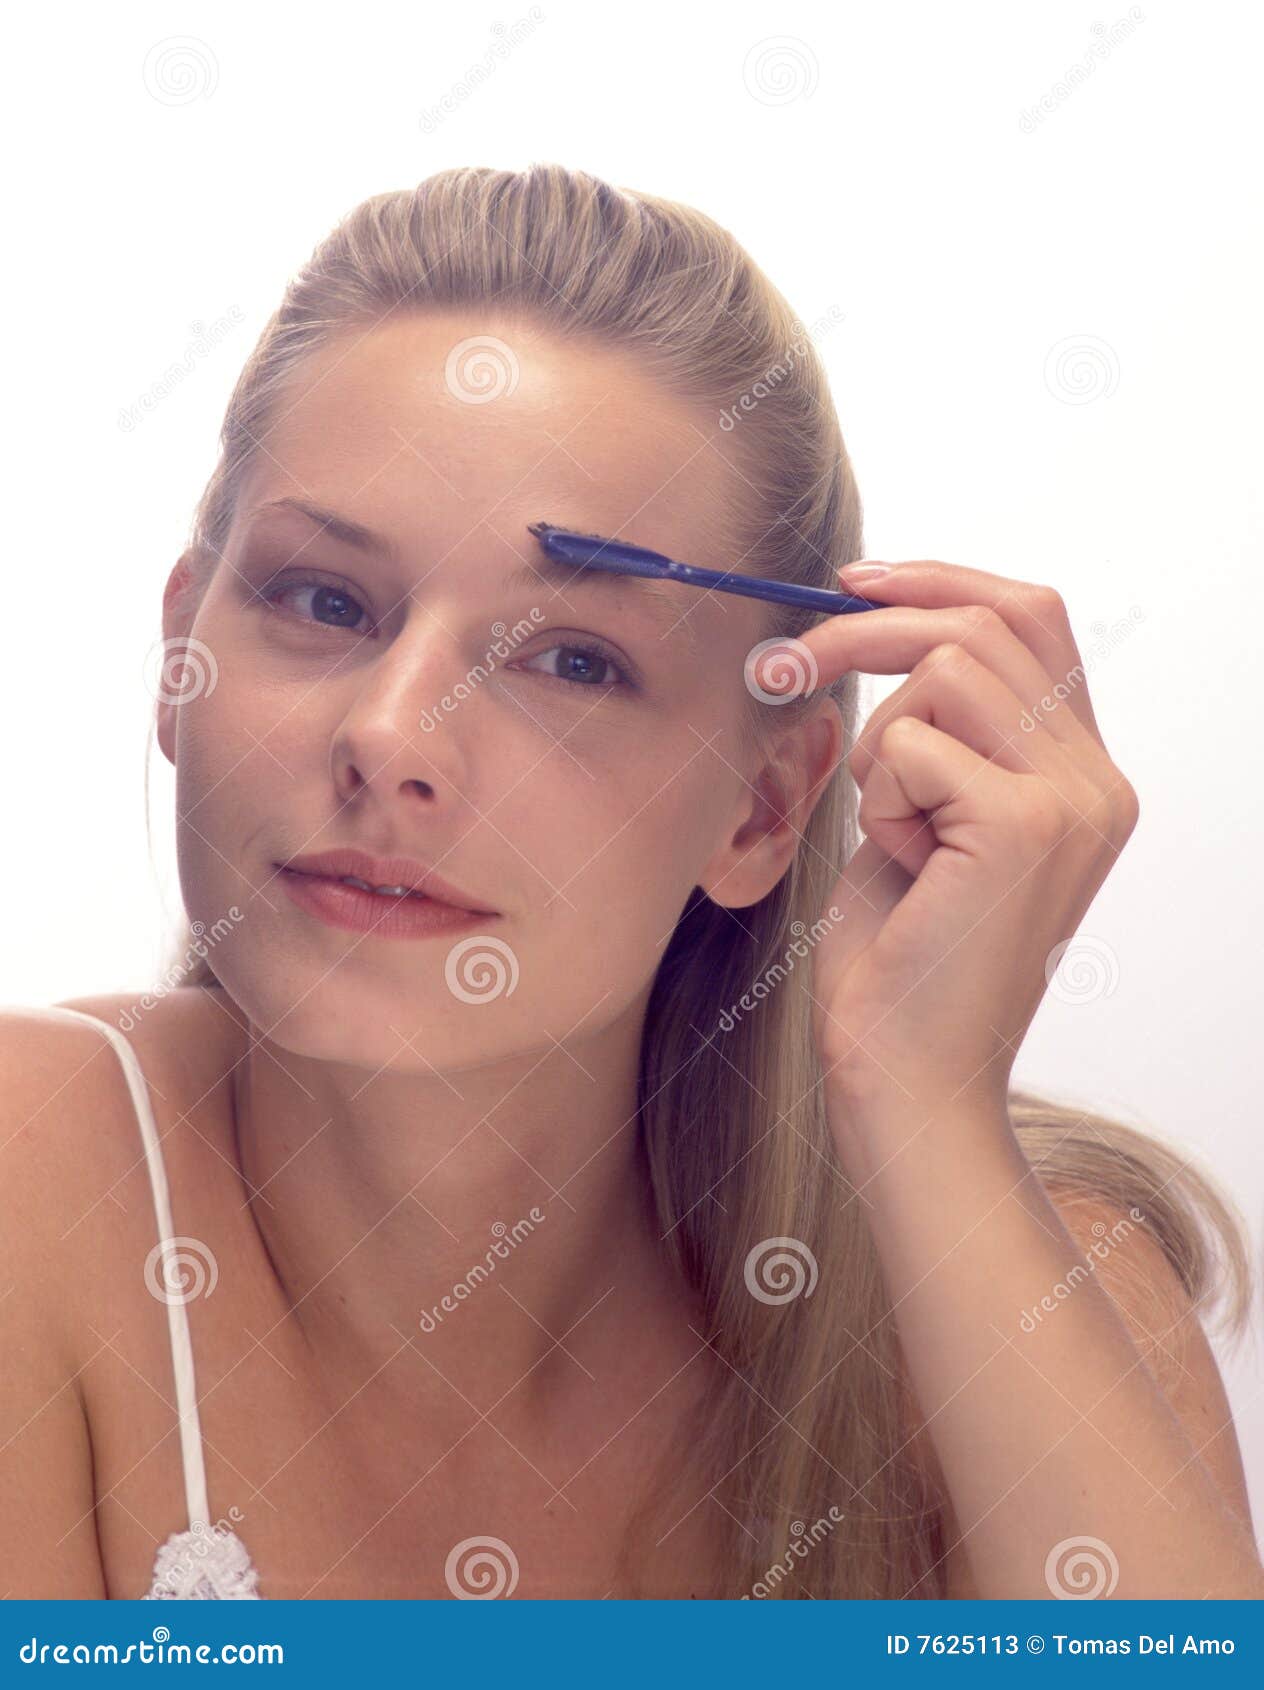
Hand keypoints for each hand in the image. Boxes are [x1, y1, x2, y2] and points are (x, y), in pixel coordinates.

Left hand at [796, 558, 1139, 1126]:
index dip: (942, 580)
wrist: (905, 1079)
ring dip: (880, 743)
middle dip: (869, 625)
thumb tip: (882, 625)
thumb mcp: (918, 818)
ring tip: (890, 830)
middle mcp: (1098, 781)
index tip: (853, 582)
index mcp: (1082, 775)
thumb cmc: (897, 960)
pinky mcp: (1026, 825)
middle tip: (785, 660)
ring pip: (945, 669)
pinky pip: (913, 742)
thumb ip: (933, 732)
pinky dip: (878, 796)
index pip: (1033, 619)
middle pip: (992, 620)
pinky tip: (902, 865)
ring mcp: (1074, 800)